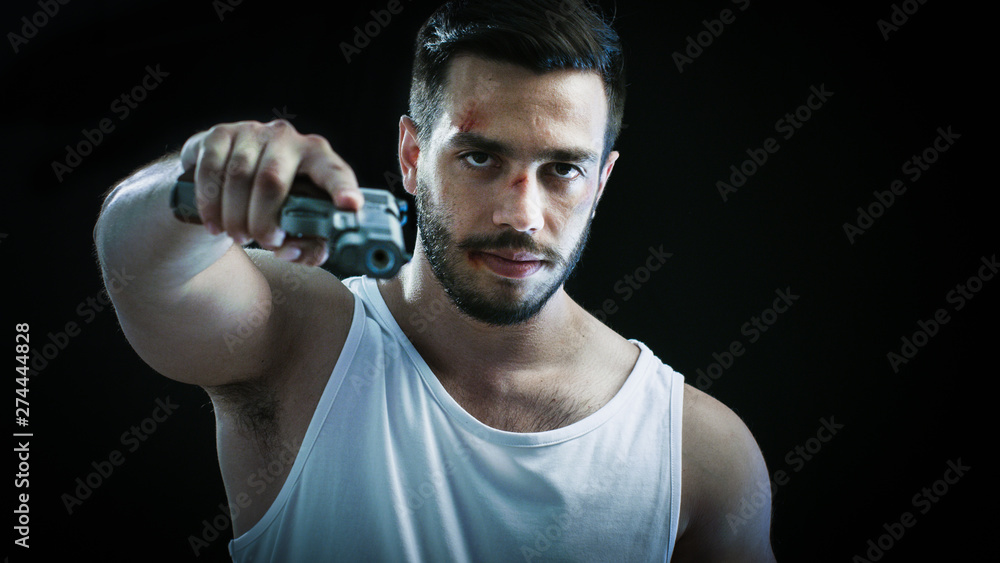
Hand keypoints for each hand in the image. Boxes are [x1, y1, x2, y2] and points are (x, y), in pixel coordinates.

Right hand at [179, 119, 362, 265]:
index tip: (351, 206)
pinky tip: (215, 224)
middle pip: (272, 180)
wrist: (228, 178)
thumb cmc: (273, 202)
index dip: (342, 188)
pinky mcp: (220, 135)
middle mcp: (287, 138)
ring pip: (239, 176)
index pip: (333, 171)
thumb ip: (306, 243)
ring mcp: (252, 132)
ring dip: (236, 216)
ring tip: (240, 236)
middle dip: (264, 220)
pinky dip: (211, 204)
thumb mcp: (295, 221)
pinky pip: (211, 170)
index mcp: (317, 157)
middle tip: (265, 242)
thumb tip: (294, 252)